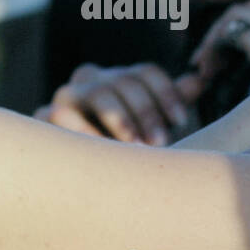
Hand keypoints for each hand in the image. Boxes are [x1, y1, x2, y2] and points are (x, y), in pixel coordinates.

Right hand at [34, 62, 203, 144]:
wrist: (86, 177)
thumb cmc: (128, 148)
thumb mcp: (156, 126)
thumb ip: (174, 102)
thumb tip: (202, 78)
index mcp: (122, 79)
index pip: (145, 72)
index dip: (166, 93)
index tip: (181, 121)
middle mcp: (94, 80)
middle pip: (124, 81)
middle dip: (146, 111)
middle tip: (161, 142)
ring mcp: (68, 95)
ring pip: (97, 93)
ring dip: (120, 119)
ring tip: (136, 148)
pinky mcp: (47, 116)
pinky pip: (61, 115)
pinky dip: (86, 132)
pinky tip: (105, 152)